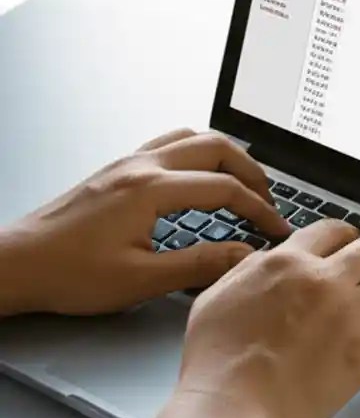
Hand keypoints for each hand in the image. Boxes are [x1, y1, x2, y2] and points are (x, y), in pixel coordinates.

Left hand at [0, 128, 291, 316]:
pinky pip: (168, 143)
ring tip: (244, 183)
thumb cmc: (68, 274)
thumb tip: (245, 255)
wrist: (16, 265)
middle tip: (270, 200)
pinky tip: (200, 176)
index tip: (276, 229)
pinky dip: (197, 152)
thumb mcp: (141, 279)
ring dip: (226, 156)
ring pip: (192, 138)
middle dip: (252, 172)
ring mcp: (126, 163)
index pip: (225, 189)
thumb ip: (200, 264)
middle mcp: (140, 167)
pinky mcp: (116, 170)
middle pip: (216, 147)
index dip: (260, 209)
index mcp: (150, 190)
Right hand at [108, 221, 359, 417]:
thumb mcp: (215, 297)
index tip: (353, 245)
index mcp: (287, 263)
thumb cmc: (216, 362)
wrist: (231, 408)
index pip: (333, 230)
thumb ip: (246, 271)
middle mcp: (324, 281)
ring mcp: (350, 315)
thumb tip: (265, 259)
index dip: (348, 236)